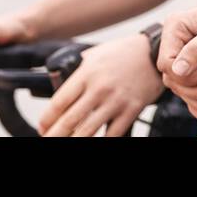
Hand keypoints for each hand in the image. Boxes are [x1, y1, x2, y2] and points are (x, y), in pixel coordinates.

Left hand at [38, 34, 163, 136]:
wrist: (153, 52)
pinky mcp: (131, 109)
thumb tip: (58, 85)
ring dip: (73, 141)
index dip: (47, 119)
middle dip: (54, 135)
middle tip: (48, 139)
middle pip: (69, 120)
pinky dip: (101, 141)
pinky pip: (112, 134)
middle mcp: (100, 88)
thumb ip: (77, 70)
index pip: (59, 102)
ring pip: (88, 131)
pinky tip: (92, 141)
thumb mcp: (94, 54)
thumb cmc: (123, 53)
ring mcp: (116, 100)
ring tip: (66, 143)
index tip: (42, 127)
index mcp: (87, 73)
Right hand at [156, 1, 196, 125]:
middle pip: (173, 79)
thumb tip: (177, 70)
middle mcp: (176, 42)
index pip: (166, 62)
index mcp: (176, 27)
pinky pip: (189, 92)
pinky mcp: (194, 69)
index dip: (185, 76)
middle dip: (196, 90)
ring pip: (181, 89)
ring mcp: (184, 57)